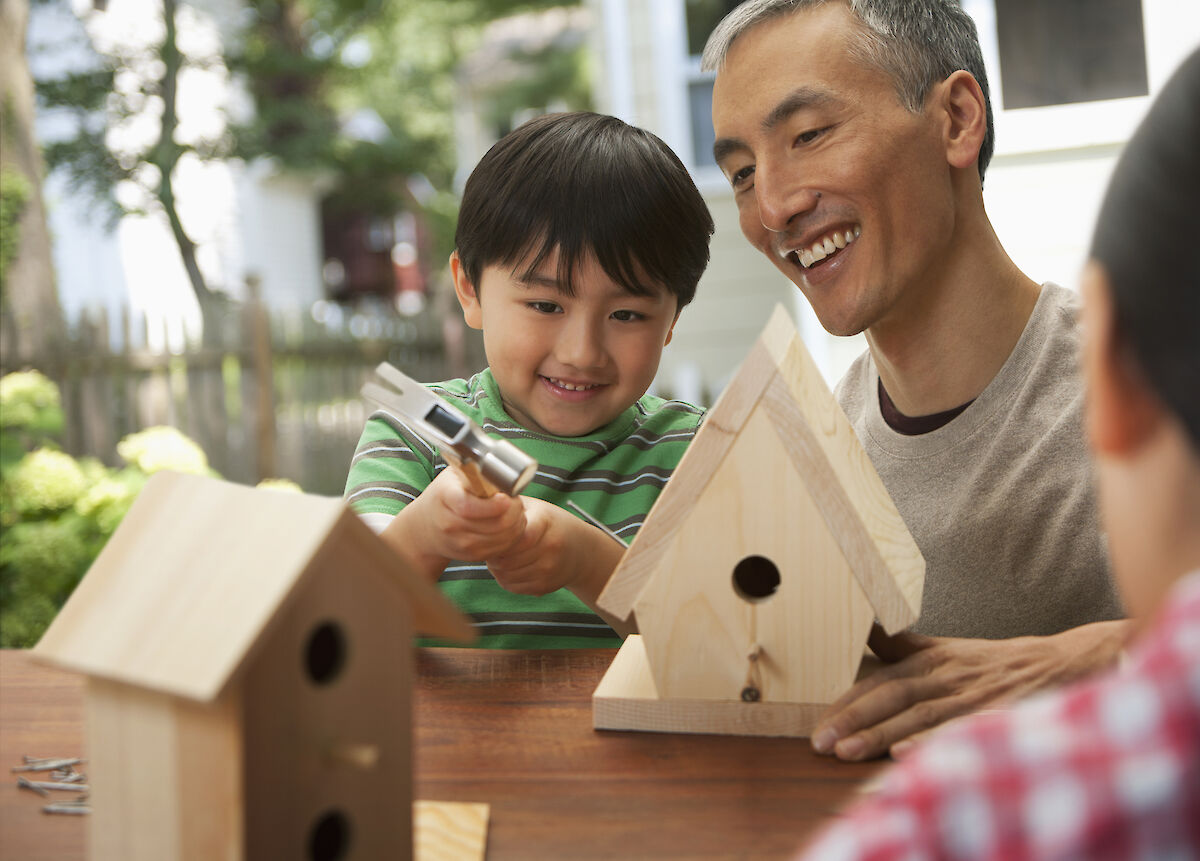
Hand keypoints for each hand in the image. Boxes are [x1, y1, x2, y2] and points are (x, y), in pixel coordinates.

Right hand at [381, 467, 525, 578]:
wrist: (425, 527)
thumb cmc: (444, 496)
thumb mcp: (453, 476)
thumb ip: (475, 472)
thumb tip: (500, 472)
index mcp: (446, 498)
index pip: (469, 507)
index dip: (494, 505)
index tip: (507, 498)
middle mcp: (451, 525)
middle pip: (495, 524)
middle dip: (514, 511)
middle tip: (516, 501)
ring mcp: (461, 544)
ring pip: (503, 538)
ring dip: (516, 523)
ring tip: (514, 511)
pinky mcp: (472, 556)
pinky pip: (501, 548)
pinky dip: (511, 537)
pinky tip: (509, 525)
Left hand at [487, 498, 593, 595]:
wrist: (582, 550)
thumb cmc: (550, 524)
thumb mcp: (535, 508)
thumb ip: (510, 507)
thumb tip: (480, 503)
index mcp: (545, 523)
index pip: (515, 537)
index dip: (498, 539)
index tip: (491, 535)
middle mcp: (550, 548)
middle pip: (505, 559)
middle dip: (493, 554)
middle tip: (492, 547)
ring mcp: (548, 569)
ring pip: (505, 575)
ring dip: (497, 567)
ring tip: (503, 555)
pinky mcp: (545, 587)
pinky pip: (512, 586)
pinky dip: (505, 578)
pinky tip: (512, 566)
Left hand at [810, 619, 1130, 761]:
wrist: (1061, 663)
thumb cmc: (991, 662)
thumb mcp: (944, 648)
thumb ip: (899, 645)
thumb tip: (860, 629)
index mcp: (930, 659)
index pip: (879, 680)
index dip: (847, 701)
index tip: (819, 724)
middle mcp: (946, 676)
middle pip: (892, 696)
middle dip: (853, 719)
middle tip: (821, 742)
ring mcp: (972, 696)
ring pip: (919, 716)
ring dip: (881, 735)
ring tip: (847, 753)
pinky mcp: (998, 713)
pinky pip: (962, 729)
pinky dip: (932, 741)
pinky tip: (905, 755)